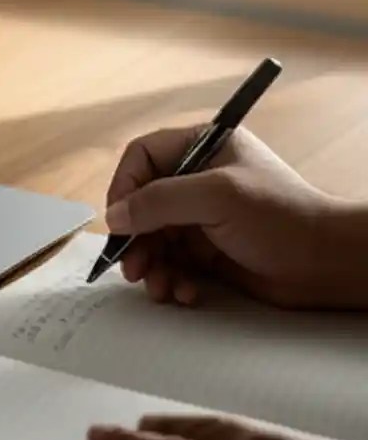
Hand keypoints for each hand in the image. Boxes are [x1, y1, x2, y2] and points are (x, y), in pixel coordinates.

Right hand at [105, 125, 367, 308]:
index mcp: (203, 148)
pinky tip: (186, 292)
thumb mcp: (216, 197)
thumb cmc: (279, 218)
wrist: (327, 264)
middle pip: (142, 204)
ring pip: (153, 238)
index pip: (143, 157)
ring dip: (152, 265)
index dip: (125, 186)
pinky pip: (172, 262)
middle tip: (134, 267)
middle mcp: (198, 179)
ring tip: (160, 287)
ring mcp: (202, 216)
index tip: (120, 220)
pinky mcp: (208, 250)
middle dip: (136, 239)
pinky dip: (172, 278)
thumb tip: (113, 217)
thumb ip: (159, 201)